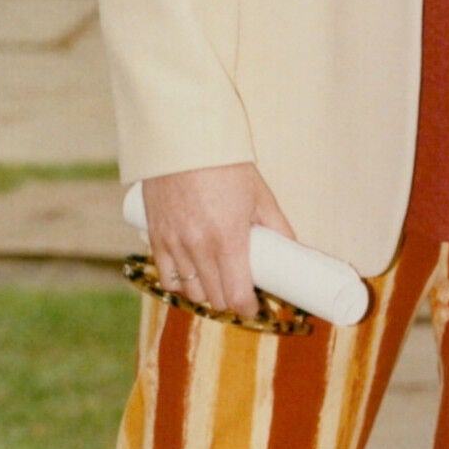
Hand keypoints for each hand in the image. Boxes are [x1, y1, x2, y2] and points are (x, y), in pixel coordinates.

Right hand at [143, 162, 295, 317]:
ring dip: (207, 293)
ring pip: (191, 292)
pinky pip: (167, 278)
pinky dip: (181, 284)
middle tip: (242, 290)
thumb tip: (292, 248)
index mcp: (228, 239)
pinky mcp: (156, 238)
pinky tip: (192, 277)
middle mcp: (199, 248)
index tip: (256, 306)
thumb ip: (276, 225)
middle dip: (231, 300)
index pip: (236, 295)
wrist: (183, 140)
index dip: (249, 308)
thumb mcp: (259, 193)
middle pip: (215, 298)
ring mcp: (174, 245)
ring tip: (219, 282)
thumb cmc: (225, 164)